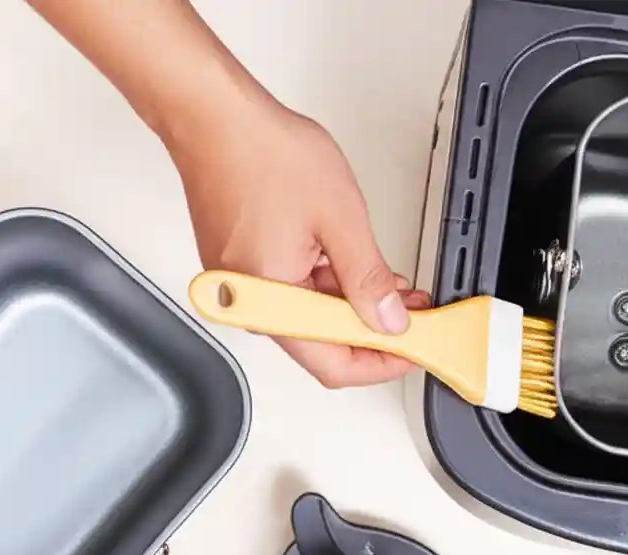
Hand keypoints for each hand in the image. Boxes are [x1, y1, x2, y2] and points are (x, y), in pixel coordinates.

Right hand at [168, 102, 430, 387]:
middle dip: (372, 331)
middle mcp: (248, 304)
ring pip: (306, 317)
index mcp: (270, 301)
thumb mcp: (340, 219)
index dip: (381, 364)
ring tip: (393, 286)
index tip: (414, 348)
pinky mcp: (238, 266)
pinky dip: (325, 286)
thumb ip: (368, 278)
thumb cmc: (262, 154)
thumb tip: (389, 319)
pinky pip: (288, 292)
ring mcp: (239, 287)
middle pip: (319, 345)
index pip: (332, 365)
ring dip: (351, 306)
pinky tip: (353, 268)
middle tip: (414, 314)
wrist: (213, 117)